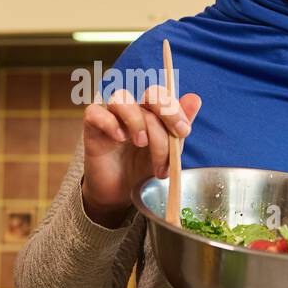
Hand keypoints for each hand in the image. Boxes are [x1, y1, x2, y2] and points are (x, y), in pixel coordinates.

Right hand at [81, 85, 201, 221]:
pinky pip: (96, 112)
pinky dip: (109, 123)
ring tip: (142, 143)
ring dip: (137, 121)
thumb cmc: (141, 171)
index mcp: (153, 113)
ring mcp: (111, 116)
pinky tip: (119, 138)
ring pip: (122, 99)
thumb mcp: (167, 153)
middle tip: (175, 135)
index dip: (176, 110)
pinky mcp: (92, 127)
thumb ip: (178, 129)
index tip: (184, 131)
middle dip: (166, 112)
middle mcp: (134, 110)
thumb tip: (195, 99)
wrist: (118, 194)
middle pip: (150, 93)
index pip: (165, 97)